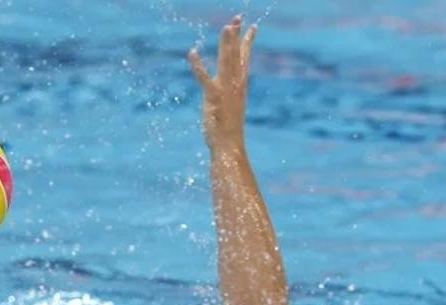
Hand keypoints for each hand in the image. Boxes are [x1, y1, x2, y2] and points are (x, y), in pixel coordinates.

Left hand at [188, 16, 256, 148]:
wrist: (229, 145)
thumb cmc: (228, 129)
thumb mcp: (231, 107)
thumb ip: (231, 94)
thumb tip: (232, 90)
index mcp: (240, 86)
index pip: (245, 59)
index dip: (247, 42)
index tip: (253, 27)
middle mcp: (235, 85)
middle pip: (236, 55)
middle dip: (237, 36)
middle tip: (237, 17)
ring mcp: (225, 90)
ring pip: (226, 62)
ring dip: (226, 44)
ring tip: (226, 27)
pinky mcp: (213, 97)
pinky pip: (204, 78)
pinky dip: (197, 65)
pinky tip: (192, 52)